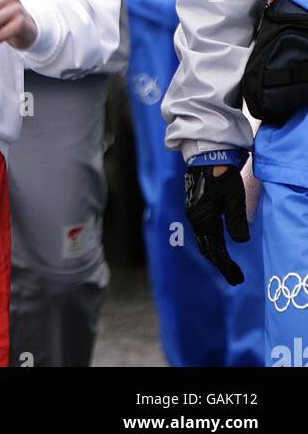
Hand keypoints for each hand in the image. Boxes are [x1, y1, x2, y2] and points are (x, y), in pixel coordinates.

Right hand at [184, 165, 248, 285]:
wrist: (206, 154)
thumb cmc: (222, 174)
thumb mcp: (234, 198)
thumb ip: (236, 222)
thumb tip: (240, 243)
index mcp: (203, 219)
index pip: (215, 250)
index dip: (226, 266)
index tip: (237, 279)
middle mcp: (194, 219)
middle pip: (206, 248)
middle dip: (220, 264)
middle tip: (234, 278)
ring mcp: (192, 212)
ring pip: (202, 240)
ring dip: (215, 254)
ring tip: (227, 265)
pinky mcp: (194, 207)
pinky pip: (201, 232)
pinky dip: (210, 243)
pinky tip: (218, 245)